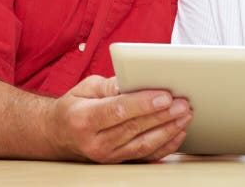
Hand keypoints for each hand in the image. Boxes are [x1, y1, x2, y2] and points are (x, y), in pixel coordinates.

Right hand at [48, 75, 191, 162]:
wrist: (59, 135)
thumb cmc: (75, 107)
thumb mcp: (85, 88)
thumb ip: (110, 85)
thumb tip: (133, 81)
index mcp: (84, 119)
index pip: (118, 111)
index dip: (143, 104)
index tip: (165, 96)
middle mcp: (95, 142)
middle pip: (135, 128)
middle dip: (163, 115)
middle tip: (183, 103)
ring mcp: (107, 156)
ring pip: (143, 145)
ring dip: (169, 130)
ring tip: (185, 115)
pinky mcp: (118, 162)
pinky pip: (146, 156)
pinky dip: (166, 145)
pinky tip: (179, 132)